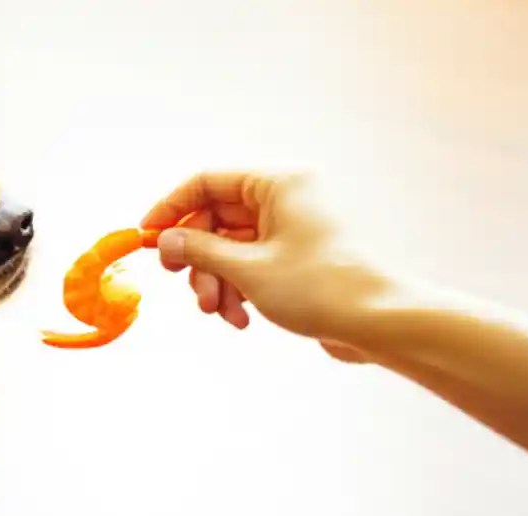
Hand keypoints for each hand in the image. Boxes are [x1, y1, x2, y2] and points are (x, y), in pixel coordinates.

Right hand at [141, 172, 392, 359]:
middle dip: (198, 258)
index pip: (208, 181)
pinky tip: (242, 317)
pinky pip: (251, 264)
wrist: (380, 322)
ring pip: (232, 246)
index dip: (172, 208)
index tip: (146, 237)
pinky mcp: (298, 256)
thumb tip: (165, 239)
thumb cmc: (322, 287)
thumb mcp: (247, 269)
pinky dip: (238, 288)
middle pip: (217, 218)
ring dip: (216, 280)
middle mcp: (288, 197)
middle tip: (182, 283)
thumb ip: (199, 250)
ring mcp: (294, 227)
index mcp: (280, 182)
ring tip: (219, 312)